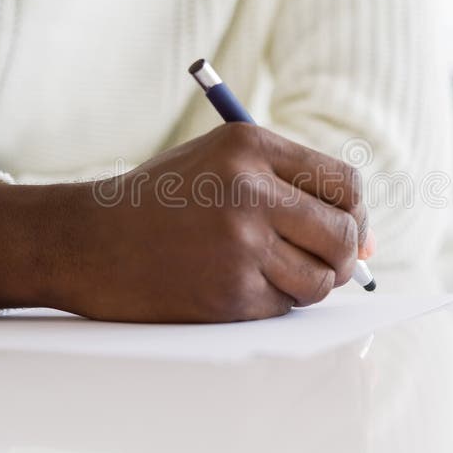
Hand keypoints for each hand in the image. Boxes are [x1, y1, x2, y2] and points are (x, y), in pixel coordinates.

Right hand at [0, 124, 374, 321]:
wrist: (84, 241)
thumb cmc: (160, 201)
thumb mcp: (220, 163)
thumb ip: (292, 188)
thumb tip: (368, 243)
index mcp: (251, 146)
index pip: (346, 182)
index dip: (355, 211)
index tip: (347, 228)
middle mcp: (250, 190)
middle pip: (345, 232)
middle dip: (346, 255)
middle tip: (326, 262)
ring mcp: (239, 244)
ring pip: (321, 278)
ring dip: (309, 284)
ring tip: (272, 272)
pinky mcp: (227, 293)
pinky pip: (282, 306)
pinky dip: (269, 302)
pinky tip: (232, 285)